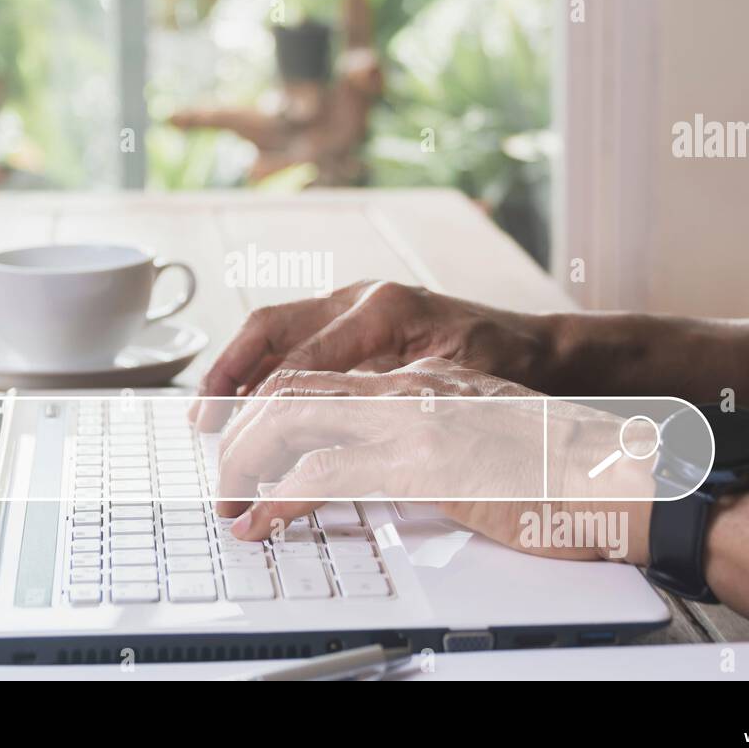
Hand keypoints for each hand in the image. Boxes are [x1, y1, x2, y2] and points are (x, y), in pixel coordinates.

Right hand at [190, 280, 549, 429]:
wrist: (543, 348)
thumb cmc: (506, 365)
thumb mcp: (451, 389)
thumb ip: (388, 403)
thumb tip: (329, 433)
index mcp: (382, 310)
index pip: (300, 364)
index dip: (264, 411)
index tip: (244, 451)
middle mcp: (362, 296)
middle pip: (272, 330)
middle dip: (229, 375)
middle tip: (204, 421)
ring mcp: (357, 301)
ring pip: (276, 328)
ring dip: (238, 367)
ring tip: (209, 411)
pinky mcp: (359, 316)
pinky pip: (296, 335)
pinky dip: (265, 364)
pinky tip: (249, 396)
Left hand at [213, 357, 656, 564]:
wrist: (618, 477)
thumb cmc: (558, 470)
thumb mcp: (478, 436)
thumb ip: (422, 440)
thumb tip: (368, 471)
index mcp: (420, 377)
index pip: (315, 372)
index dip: (261, 403)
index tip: (237, 440)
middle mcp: (409, 387)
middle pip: (288, 389)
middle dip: (239, 434)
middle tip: (224, 478)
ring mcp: (414, 420)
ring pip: (291, 420)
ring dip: (245, 465)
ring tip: (231, 504)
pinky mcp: (424, 464)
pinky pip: (324, 476)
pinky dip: (277, 502)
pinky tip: (262, 524)